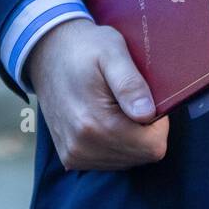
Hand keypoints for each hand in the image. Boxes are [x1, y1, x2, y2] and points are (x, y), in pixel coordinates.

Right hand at [25, 20, 169, 170]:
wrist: (48, 53)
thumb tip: (147, 114)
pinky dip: (117, 142)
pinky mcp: (71, 158)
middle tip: (131, 99)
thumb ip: (130, 83)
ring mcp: (75, 156)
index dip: (160, 123)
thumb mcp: (112, 52)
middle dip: (145, 130)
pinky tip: (107, 117)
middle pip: (142, 155)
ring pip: (128, 160)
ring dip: (131, 137)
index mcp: (95, 123)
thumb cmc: (86, 48)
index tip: (147, 99)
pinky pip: (111, 160)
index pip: (152, 146)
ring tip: (117, 105)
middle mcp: (82, 147)